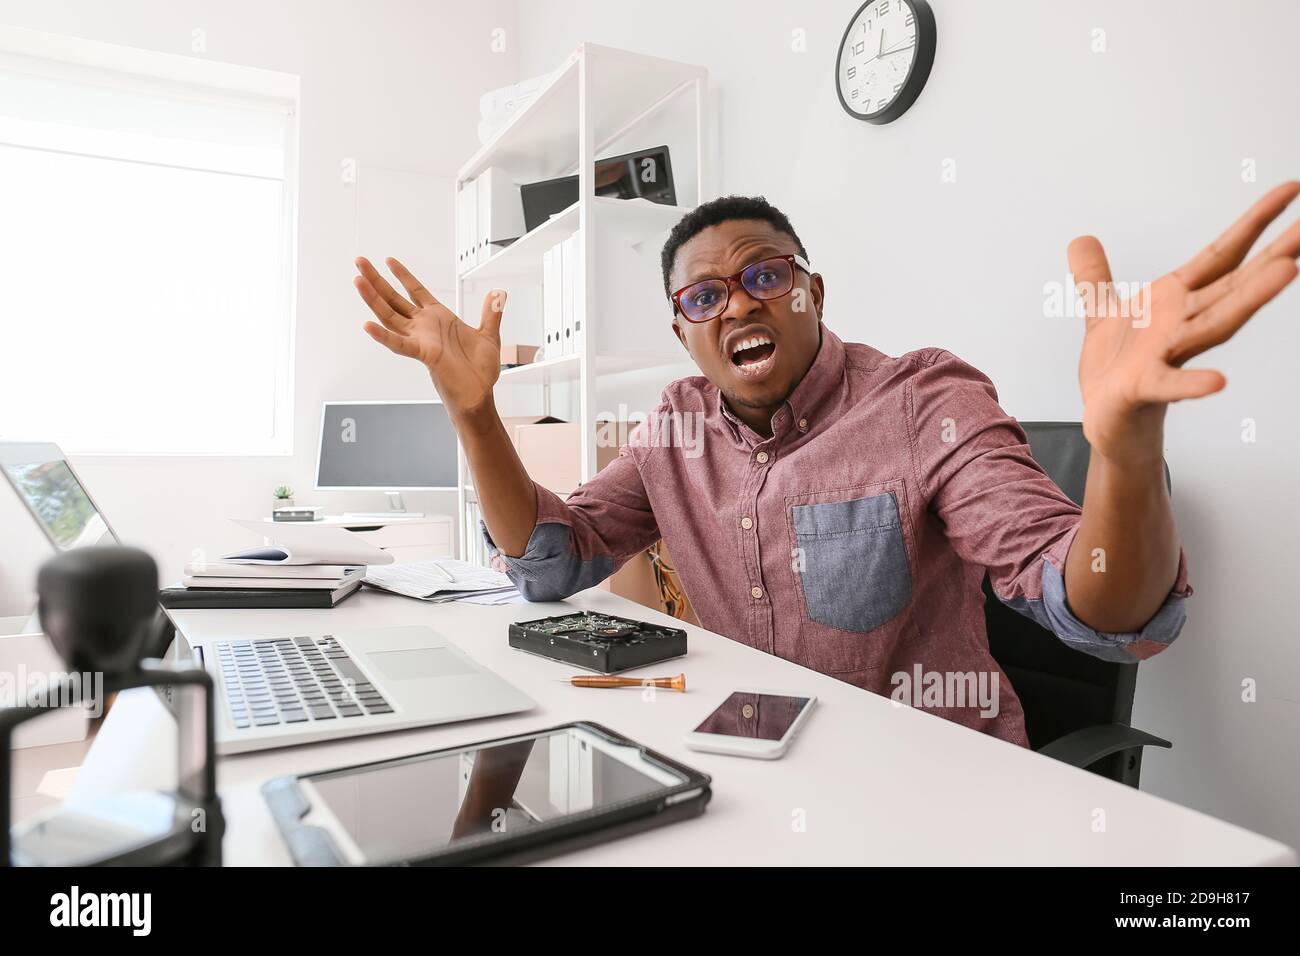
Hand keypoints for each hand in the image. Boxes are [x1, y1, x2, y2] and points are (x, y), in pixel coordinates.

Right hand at [353, 257, 505, 417]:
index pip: (415, 291)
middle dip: (377, 280)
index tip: (389, 260)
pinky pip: (399, 344)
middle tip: (360, 262)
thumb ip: (491, 313)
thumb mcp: (489, 335)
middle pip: (394, 298)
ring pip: (390, 316)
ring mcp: (420, 339)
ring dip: (373, 299)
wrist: (480, 393)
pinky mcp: (423, 354)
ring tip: (358, 281)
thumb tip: (499, 293)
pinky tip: (367, 325)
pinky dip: (383, 336)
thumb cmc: (480, 369)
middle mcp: (424, 327)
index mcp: (438, 318)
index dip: (403, 275)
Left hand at [1070, 181, 1299, 463]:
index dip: (1254, 222)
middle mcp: (1182, 324)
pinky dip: (1193, 383)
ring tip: (1288, 271)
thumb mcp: (1101, 312)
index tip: (1291, 189)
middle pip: (1235, 285)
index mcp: (1175, 301)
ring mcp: (1168, 354)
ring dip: (1250, 299)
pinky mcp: (1145, 386)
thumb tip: (1081, 240)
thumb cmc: (1116, 369)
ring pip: (1216, 323)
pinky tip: (1218, 381)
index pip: (1222, 254)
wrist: (1104, 420)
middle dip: (1274, 257)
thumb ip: (1094, 277)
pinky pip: (1171, 384)